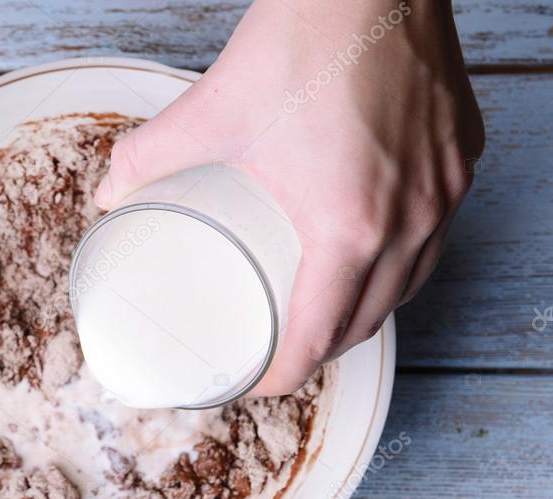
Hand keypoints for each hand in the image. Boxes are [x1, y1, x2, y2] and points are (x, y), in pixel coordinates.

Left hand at [94, 0, 483, 393]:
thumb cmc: (304, 41)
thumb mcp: (210, 111)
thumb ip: (148, 157)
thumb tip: (111, 191)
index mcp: (350, 226)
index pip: (319, 334)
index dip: (284, 374)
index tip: (258, 382)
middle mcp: (411, 218)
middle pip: (370, 320)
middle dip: (323, 348)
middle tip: (282, 349)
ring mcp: (445, 188)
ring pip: (413, 281)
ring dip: (368, 309)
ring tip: (326, 310)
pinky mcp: (463, 155)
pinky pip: (436, 231)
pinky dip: (404, 256)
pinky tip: (373, 244)